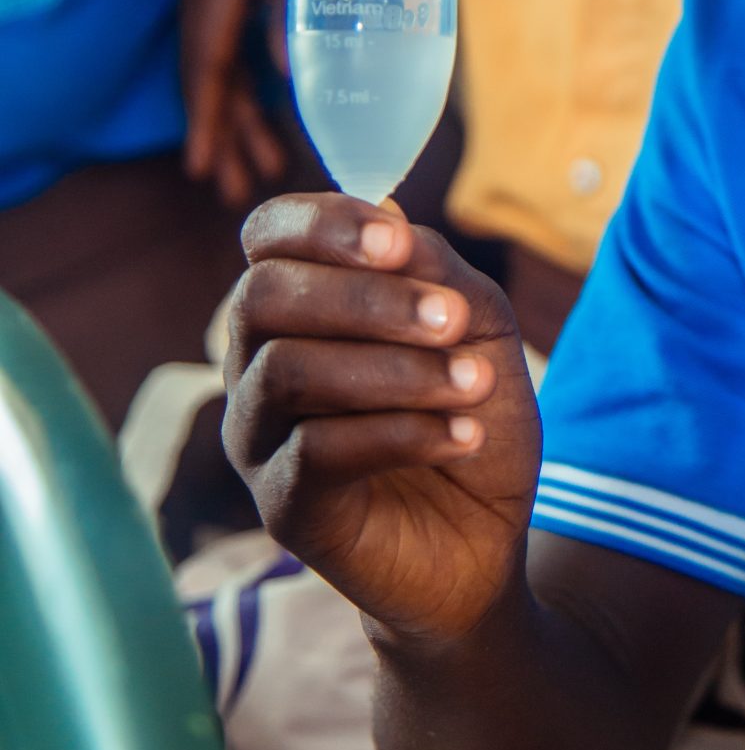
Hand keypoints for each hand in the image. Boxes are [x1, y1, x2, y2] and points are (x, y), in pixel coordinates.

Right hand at [181, 0, 343, 206]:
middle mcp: (208, 0)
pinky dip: (253, 92)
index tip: (199, 169)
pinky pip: (238, 55)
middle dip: (221, 137)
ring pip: (226, 73)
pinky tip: (273, 124)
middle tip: (231, 190)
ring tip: (258, 171)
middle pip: (210, 82)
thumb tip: (285, 78)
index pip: (204, 68)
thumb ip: (290, 13)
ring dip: (240, 121)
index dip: (204, 121)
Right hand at [225, 198, 541, 639]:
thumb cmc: (470, 412)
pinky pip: (317, 450)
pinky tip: (464, 435)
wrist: (483, 537)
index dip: (322, 224)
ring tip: (474, 382)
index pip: (267, 236)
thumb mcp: (477, 326)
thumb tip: (388, 211)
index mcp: (299, 303)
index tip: (399, 241)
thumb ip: (434, 270)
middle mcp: (256, 362)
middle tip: (452, 319)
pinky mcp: (280, 506)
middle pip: (264, 297)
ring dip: (396, 370)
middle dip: (365, 299)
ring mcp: (258, 435)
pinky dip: (405, 433)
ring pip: (288, 371)